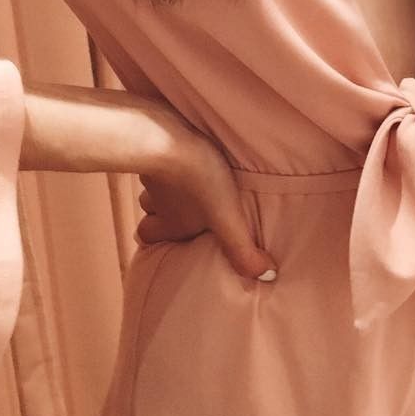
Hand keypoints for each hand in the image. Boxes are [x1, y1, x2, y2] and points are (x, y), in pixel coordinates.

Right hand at [135, 131, 277, 281]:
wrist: (171, 138)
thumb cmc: (200, 180)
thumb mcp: (227, 219)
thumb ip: (242, 249)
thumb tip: (267, 277)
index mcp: (171, 223)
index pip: (147, 238)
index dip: (156, 237)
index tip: (169, 237)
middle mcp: (157, 202)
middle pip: (148, 211)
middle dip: (158, 211)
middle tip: (178, 207)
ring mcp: (154, 173)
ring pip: (154, 184)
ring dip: (167, 185)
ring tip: (187, 179)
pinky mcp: (156, 145)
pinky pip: (160, 156)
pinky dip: (170, 158)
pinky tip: (185, 152)